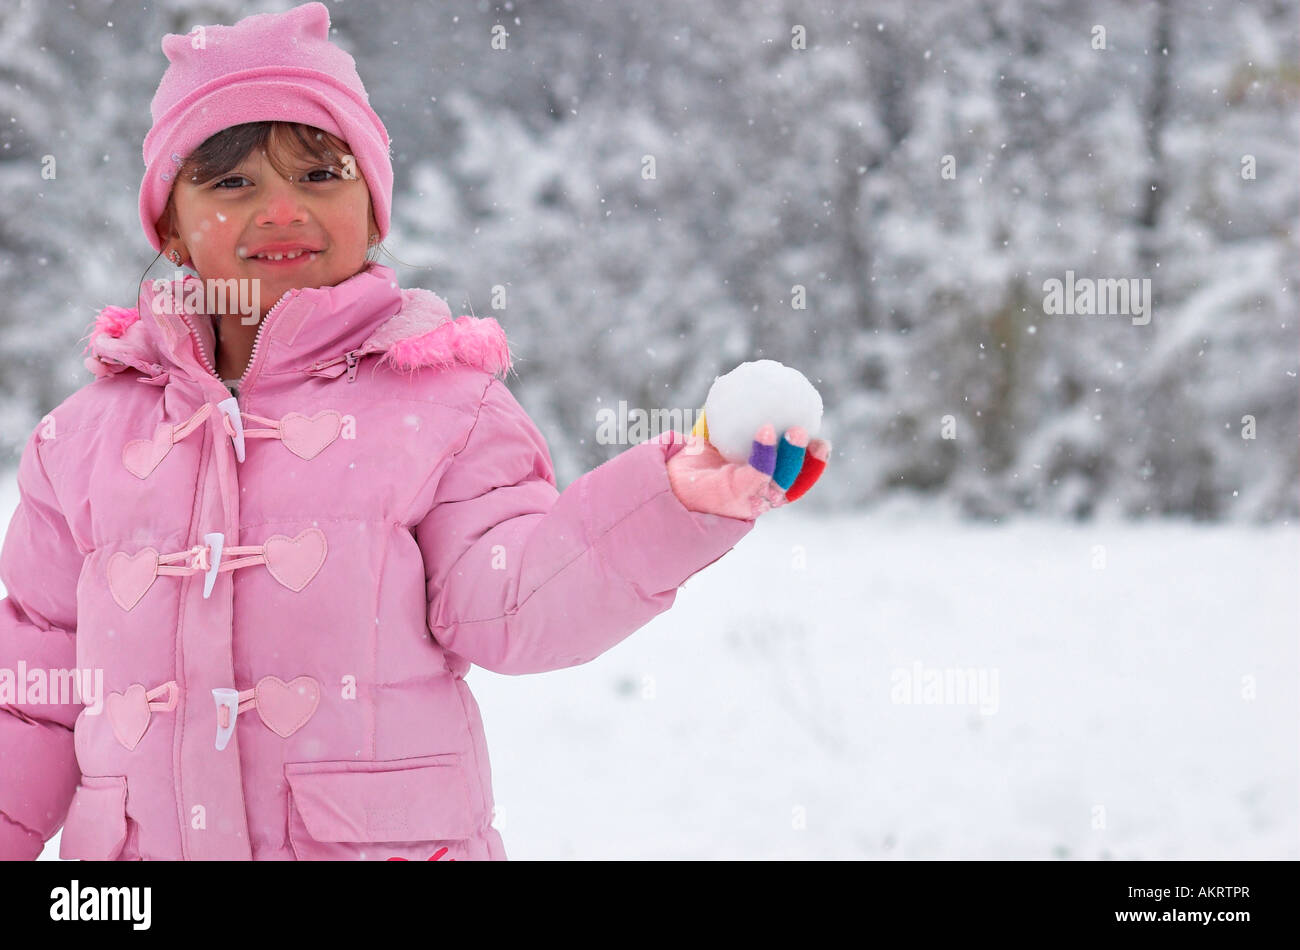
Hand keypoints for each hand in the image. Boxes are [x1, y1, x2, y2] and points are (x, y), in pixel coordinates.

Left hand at [666, 415, 829, 519]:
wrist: (661, 485)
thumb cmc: (689, 465)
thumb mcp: (712, 442)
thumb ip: (724, 422)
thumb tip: (733, 387)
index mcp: (760, 486)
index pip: (794, 480)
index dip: (812, 466)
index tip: (822, 443)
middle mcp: (757, 497)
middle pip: (793, 484)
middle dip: (809, 464)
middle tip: (817, 438)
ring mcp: (746, 500)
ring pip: (779, 481)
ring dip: (792, 457)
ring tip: (796, 431)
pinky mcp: (732, 497)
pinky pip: (754, 475)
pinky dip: (764, 453)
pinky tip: (765, 431)